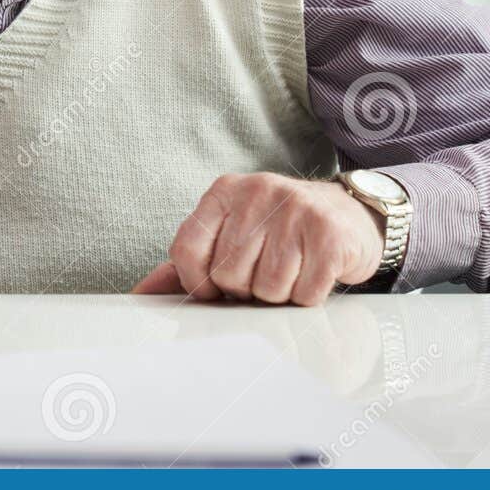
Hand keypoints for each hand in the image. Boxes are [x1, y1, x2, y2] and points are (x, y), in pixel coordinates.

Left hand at [131, 172, 384, 305]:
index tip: (216, 289)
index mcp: (224, 192)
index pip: (187, 249)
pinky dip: (308, 297)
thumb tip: (139, 296)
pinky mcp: (329, 234)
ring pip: (267, 289)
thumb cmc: (280, 233)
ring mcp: (295, 210)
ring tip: (291, 272)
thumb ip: (188, 263)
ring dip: (279, 295)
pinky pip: (304, 294)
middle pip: (228, 275)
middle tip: (265, 274)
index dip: (198, 283)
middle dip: (246, 290)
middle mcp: (258, 192)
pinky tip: (314, 273)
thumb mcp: (231, 236)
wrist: (349, 216)